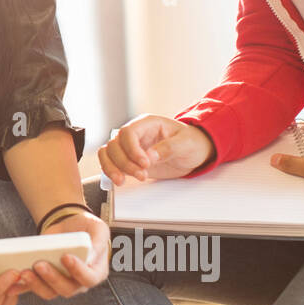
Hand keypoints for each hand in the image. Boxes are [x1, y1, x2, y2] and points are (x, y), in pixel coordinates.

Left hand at [19, 211, 110, 299]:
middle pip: (66, 289)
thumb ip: (98, 242)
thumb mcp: (98, 229)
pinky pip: (33, 288)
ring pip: (48, 292)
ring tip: (24, 271)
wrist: (70, 224)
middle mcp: (78, 282)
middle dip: (52, 278)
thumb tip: (90, 257)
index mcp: (95, 272)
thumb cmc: (87, 228)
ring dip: (36, 284)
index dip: (78, 271)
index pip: (89, 278)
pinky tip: (12, 283)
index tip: (66, 257)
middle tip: (40, 264)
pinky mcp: (44, 279)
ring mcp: (60, 282)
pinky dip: (22, 287)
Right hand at [97, 114, 213, 185]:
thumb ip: (168, 148)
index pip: (128, 132)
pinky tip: (118, 180)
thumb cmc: (192, 142)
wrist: (194, 152)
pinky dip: (110, 171)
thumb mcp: (186, 143)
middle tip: (142, 175)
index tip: (144, 164)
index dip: (132, 149)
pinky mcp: (129, 160)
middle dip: (124, 162)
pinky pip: (110, 162)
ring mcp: (130, 147)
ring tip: (122, 181)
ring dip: (112, 168)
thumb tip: (150, 155)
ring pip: (108, 153)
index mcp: (147, 123)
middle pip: (115, 144)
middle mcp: (135, 134)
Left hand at [271, 141, 303, 218]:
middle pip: (301, 198)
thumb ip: (294, 166)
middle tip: (265, 178)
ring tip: (276, 169)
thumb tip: (274, 162)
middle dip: (286, 187)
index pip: (297, 210)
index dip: (281, 202)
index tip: (265, 194)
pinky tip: (293, 164)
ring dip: (296, 178)